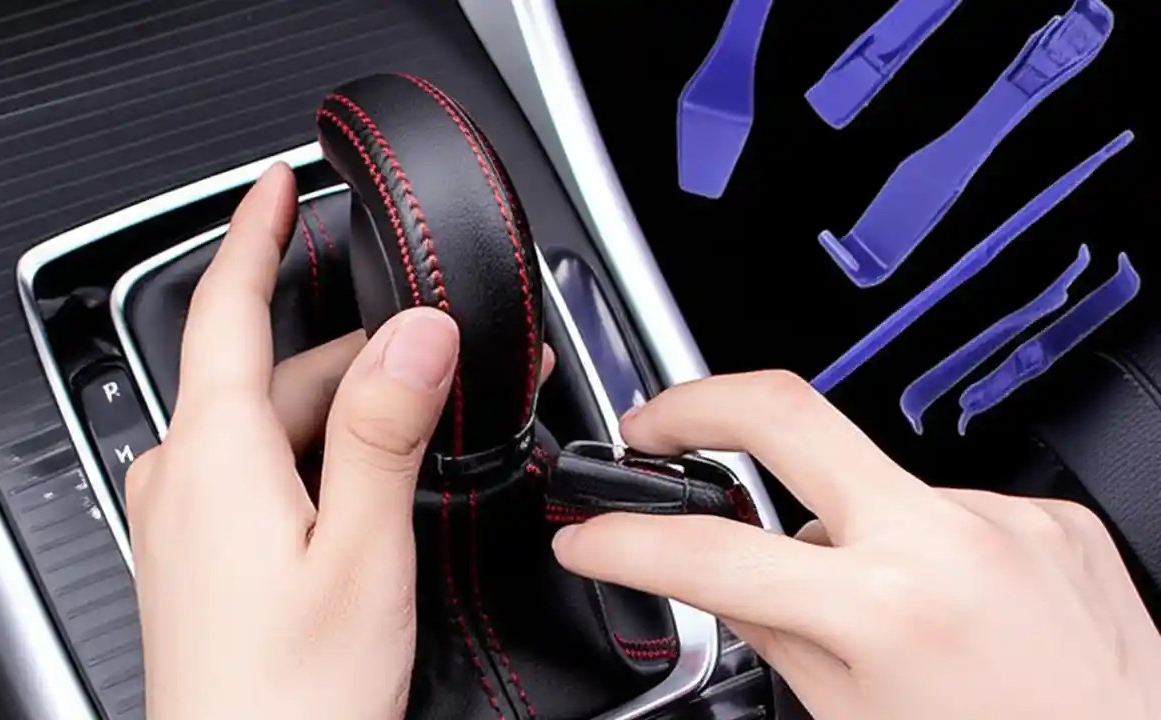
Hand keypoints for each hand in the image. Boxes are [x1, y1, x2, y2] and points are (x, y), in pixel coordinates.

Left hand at [126, 164, 459, 719]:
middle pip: (270, 373)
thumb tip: (414, 335)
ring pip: (267, 425)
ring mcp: (181, 518)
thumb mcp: (360, 549)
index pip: (223, 308)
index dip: (252, 235)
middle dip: (355, 353)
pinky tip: (362, 486)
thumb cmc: (288, 697)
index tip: (273, 185)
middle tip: (441, 355)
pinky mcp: (193, 553)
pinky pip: (253, 470)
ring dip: (340, 411)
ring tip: (421, 426)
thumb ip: (382, 431)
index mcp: (213, 456)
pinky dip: (313, 455)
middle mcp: (181, 476)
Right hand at [553, 371, 1160, 719]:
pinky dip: (919, 547)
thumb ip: (781, 635)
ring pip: (869, 484)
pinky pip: (944, 509)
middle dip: (694, 404)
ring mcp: (1006, 517)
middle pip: (786, 409)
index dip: (626, 539)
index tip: (589, 533)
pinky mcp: (1049, 514)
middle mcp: (950, 542)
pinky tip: (947, 603)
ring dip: (841, 527)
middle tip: (650, 427)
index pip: (712, 552)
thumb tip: (724, 578)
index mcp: (886, 614)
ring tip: (875, 607)